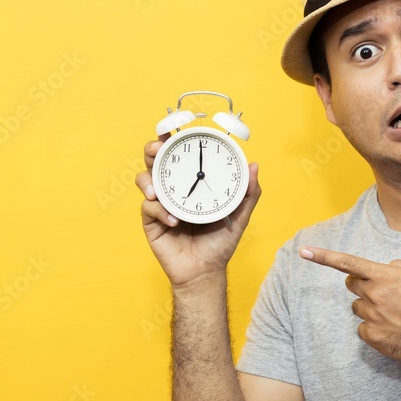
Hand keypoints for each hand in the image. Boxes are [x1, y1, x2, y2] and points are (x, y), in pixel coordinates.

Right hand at [137, 134, 260, 289]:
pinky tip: (173, 221)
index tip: (171, 129)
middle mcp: (173, 189)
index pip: (180, 155)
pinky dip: (159, 211)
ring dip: (149, 180)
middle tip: (158, 149)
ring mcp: (160, 204)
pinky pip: (148, 208)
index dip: (172, 139)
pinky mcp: (151, 222)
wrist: (205, 272)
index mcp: (192, 183)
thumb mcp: (239, 216)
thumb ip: (248, 193)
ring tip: (157, 190)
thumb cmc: (220, 243)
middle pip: (155, 161)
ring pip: (145, 179)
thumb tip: (255, 166)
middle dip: (153, 150)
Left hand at [299, 246, 400, 370]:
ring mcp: (372, 316)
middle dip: (363, 285)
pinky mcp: (371, 336)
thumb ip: (398, 267)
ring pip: (358, 306)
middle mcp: (374, 295)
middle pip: (352, 284)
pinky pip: (363, 327)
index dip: (323, 256)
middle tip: (384, 293)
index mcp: (385, 276)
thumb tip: (383, 268)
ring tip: (395, 314)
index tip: (304, 251)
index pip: (349, 263)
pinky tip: (393, 329)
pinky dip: (374, 327)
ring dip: (370, 307)